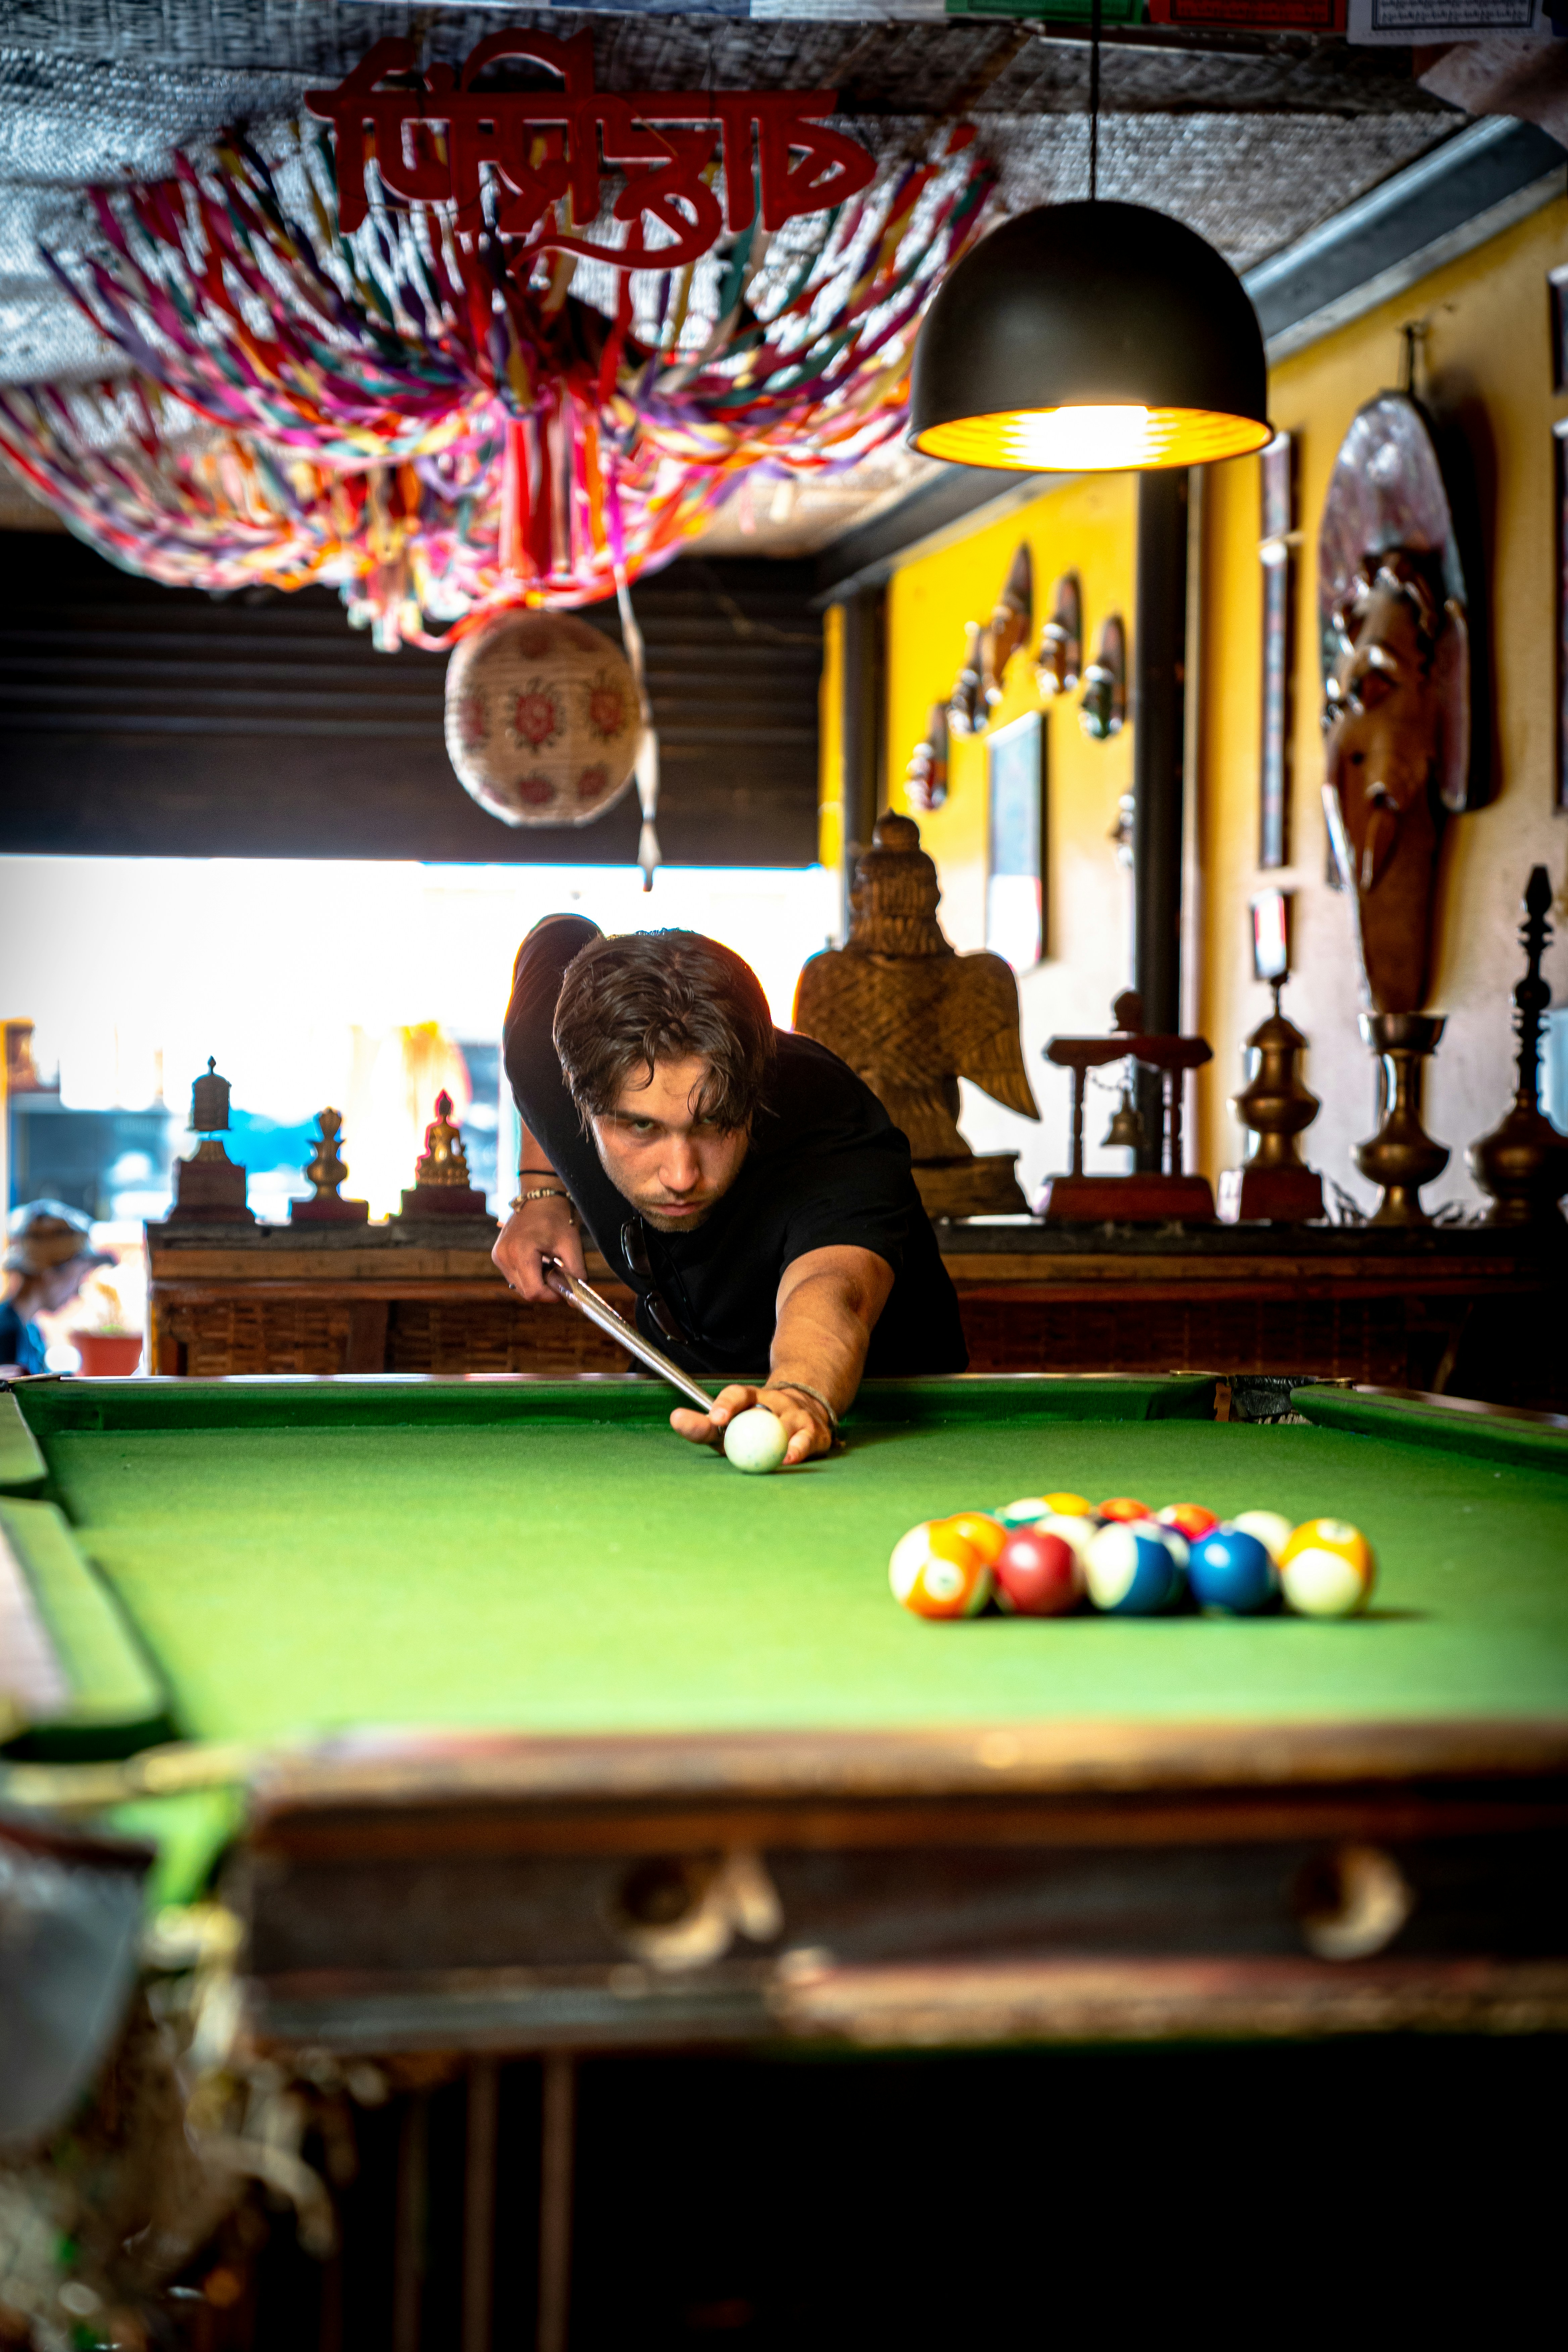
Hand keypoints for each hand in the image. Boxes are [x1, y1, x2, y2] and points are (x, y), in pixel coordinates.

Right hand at [492, 1192, 584, 1303]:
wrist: (540, 1196)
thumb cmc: (557, 1217)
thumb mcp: (571, 1245)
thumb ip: (575, 1273)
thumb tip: (574, 1299)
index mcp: (521, 1252)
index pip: (533, 1292)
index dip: (551, 1295)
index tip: (564, 1286)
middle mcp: (504, 1256)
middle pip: (526, 1291)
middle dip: (544, 1288)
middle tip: (558, 1272)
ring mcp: (498, 1256)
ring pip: (519, 1286)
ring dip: (536, 1281)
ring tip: (548, 1262)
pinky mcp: (497, 1255)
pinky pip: (513, 1276)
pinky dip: (527, 1274)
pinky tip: (538, 1259)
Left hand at [670, 1382, 834, 1465]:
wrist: (804, 1413)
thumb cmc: (758, 1428)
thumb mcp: (732, 1428)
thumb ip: (706, 1428)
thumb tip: (676, 1419)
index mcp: (751, 1400)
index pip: (736, 1395)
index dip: (724, 1403)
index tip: (713, 1417)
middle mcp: (773, 1402)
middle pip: (756, 1404)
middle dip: (734, 1410)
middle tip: (717, 1422)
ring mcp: (794, 1416)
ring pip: (785, 1425)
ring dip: (776, 1438)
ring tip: (770, 1450)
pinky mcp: (814, 1433)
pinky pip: (806, 1442)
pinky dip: (797, 1450)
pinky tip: (789, 1458)